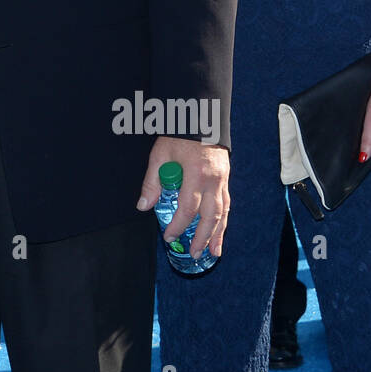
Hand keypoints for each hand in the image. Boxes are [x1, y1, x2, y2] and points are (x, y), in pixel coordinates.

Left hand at [137, 137, 229, 258]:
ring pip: (223, 213)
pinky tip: (220, 232)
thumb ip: (152, 181)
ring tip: (213, 253)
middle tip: (193, 253)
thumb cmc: (178, 135)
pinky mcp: (226, 179)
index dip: (178, 225)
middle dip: (202, 238)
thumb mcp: (160, 154)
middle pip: (210, 216)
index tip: (168, 236)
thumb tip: (144, 206)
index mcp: (195, 174)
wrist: (200, 117)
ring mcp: (222, 180)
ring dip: (217, 234)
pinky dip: (224, 221)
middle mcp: (213, 180)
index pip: (188, 207)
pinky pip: (227, 204)